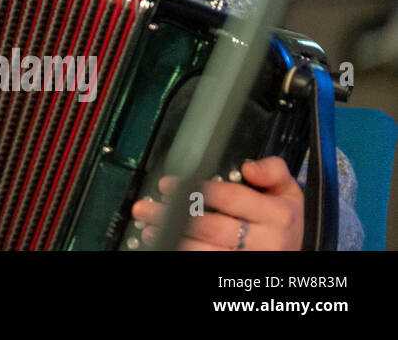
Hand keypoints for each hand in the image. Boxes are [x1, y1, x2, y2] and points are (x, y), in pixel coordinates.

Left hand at [130, 156, 303, 249]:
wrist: (291, 250)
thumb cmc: (281, 219)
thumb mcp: (287, 190)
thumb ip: (272, 171)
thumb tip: (250, 167)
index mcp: (277, 216)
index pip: (231, 198)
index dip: (197, 189)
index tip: (169, 184)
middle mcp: (265, 242)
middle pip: (211, 227)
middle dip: (174, 214)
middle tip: (146, 206)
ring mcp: (249, 260)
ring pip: (205, 250)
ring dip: (172, 237)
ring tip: (148, 226)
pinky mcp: (235, 270)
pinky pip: (205, 262)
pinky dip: (181, 250)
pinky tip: (164, 242)